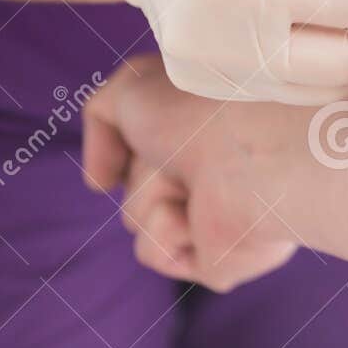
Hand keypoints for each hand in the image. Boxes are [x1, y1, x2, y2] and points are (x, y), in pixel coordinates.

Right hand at [82, 55, 303, 291]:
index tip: (160, 130)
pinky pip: (155, 252)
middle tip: (183, 155)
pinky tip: (201, 217)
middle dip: (145, 170)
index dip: (144, 141)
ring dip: (151, 198)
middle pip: (136, 186)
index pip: (151, 151)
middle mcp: (217, 178)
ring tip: (196, 184)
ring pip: (137, 220)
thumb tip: (100, 185)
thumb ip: (103, 116)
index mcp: (212, 139)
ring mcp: (219, 220)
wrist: (247, 151)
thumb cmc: (199, 110)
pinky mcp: (219, 259)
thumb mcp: (133, 88)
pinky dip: (166, 231)